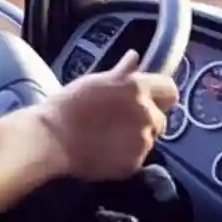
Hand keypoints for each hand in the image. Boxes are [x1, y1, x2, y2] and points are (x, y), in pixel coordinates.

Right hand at [39, 50, 178, 180]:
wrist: (51, 138)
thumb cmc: (68, 105)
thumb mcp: (95, 81)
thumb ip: (122, 72)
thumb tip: (135, 57)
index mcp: (137, 88)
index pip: (170, 90)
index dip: (160, 95)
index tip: (149, 100)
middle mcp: (146, 114)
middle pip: (160, 118)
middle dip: (146, 120)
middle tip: (121, 121)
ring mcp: (142, 141)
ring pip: (149, 138)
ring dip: (135, 138)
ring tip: (109, 138)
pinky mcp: (135, 163)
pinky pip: (137, 157)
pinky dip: (126, 155)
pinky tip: (105, 151)